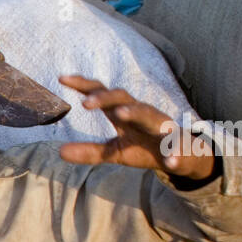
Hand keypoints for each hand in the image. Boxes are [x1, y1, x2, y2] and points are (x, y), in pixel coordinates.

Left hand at [56, 75, 214, 178]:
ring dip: (135, 112)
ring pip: (150, 115)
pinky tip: (170, 161)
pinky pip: (177, 148)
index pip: (102, 94)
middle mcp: (142, 114)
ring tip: (121, 114)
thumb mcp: (115, 151)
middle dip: (105, 98)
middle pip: (123, 98)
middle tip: (86, 103)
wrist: (181, 156)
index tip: (62, 79)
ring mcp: (162, 127)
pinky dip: (174, 154)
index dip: (84, 86)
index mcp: (125, 113)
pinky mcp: (179, 144)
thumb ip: (89, 151)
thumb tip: (59, 152)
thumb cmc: (145, 148)